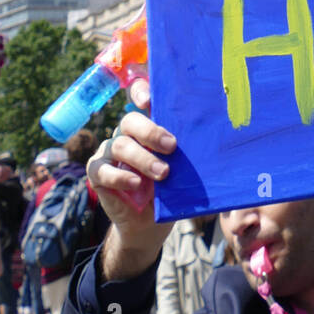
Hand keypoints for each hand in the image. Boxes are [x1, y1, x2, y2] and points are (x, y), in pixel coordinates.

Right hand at [87, 77, 175, 276]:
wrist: (150, 223)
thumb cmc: (171, 188)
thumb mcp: (182, 167)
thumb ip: (187, 151)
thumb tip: (215, 138)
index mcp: (149, 124)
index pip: (139, 96)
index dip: (141, 91)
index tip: (149, 100)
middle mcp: (127, 133)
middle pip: (131, 120)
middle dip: (151, 131)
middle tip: (172, 146)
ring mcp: (110, 151)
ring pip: (120, 144)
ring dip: (143, 159)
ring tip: (163, 173)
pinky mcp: (98, 172)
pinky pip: (102, 169)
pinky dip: (120, 176)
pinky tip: (136, 184)